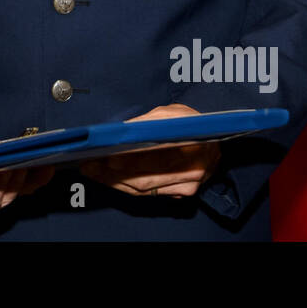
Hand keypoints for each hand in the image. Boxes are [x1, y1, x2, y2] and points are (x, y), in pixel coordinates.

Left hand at [79, 103, 220, 197]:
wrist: (216, 141)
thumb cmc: (192, 123)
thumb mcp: (172, 113)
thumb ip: (147, 121)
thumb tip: (120, 131)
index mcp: (192, 145)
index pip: (155, 157)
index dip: (129, 160)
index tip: (106, 157)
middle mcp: (192, 170)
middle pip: (145, 178)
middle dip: (113, 174)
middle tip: (90, 166)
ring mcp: (188, 186)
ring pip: (144, 190)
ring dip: (115, 182)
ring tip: (94, 172)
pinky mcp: (183, 194)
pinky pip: (150, 194)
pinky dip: (128, 188)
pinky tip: (111, 180)